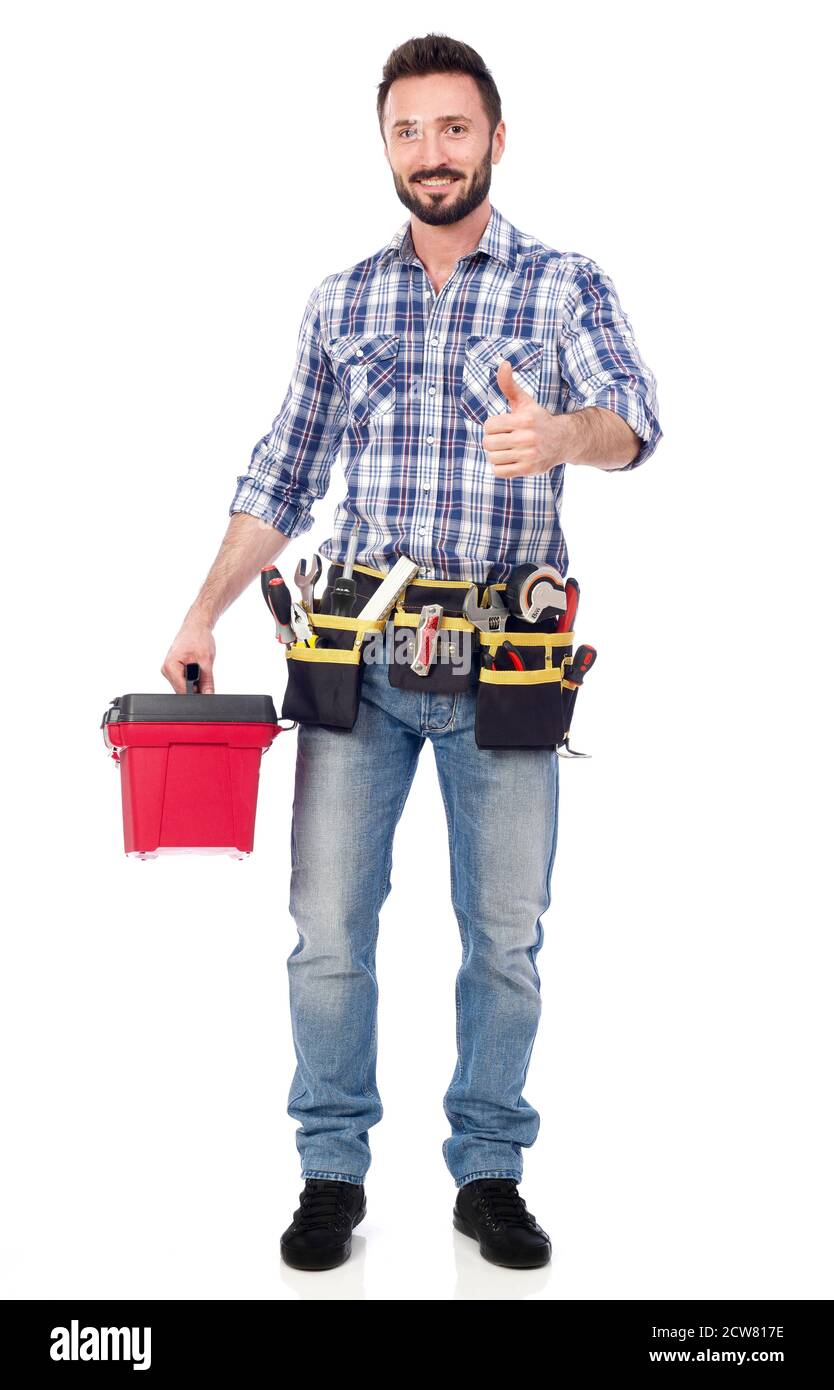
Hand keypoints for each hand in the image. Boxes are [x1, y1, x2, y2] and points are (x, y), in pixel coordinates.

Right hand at [161, 612, 216, 692]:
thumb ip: (207, 681)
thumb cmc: (198, 637)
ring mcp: (169, 671)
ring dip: (195, 681)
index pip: (182, 691)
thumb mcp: (206, 660)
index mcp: (170, 667)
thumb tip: (208, 696)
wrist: (196, 626)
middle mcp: (166, 670)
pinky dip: (193, 678)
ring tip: (199, 666)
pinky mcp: (174, 670)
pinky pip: (184, 681)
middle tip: (204, 673)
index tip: (205, 692)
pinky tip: (196, 666)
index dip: (195, 694)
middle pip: (182, 690)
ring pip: (184, 686)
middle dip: (196, 687)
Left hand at [482, 360, 572, 478]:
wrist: (563, 441)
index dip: (492, 427)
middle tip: (503, 440)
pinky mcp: (528, 469)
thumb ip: (510, 385)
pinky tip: (509, 460)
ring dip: (496, 455)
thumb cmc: (538, 420)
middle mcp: (527, 438)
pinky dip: (500, 467)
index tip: (501, 427)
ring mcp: (528, 455)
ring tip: (507, 450)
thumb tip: (502, 363)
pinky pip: (499, 472)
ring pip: (493, 458)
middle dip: (492, 441)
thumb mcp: (525, 401)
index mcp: (524, 420)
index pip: (489, 426)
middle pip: (488, 443)